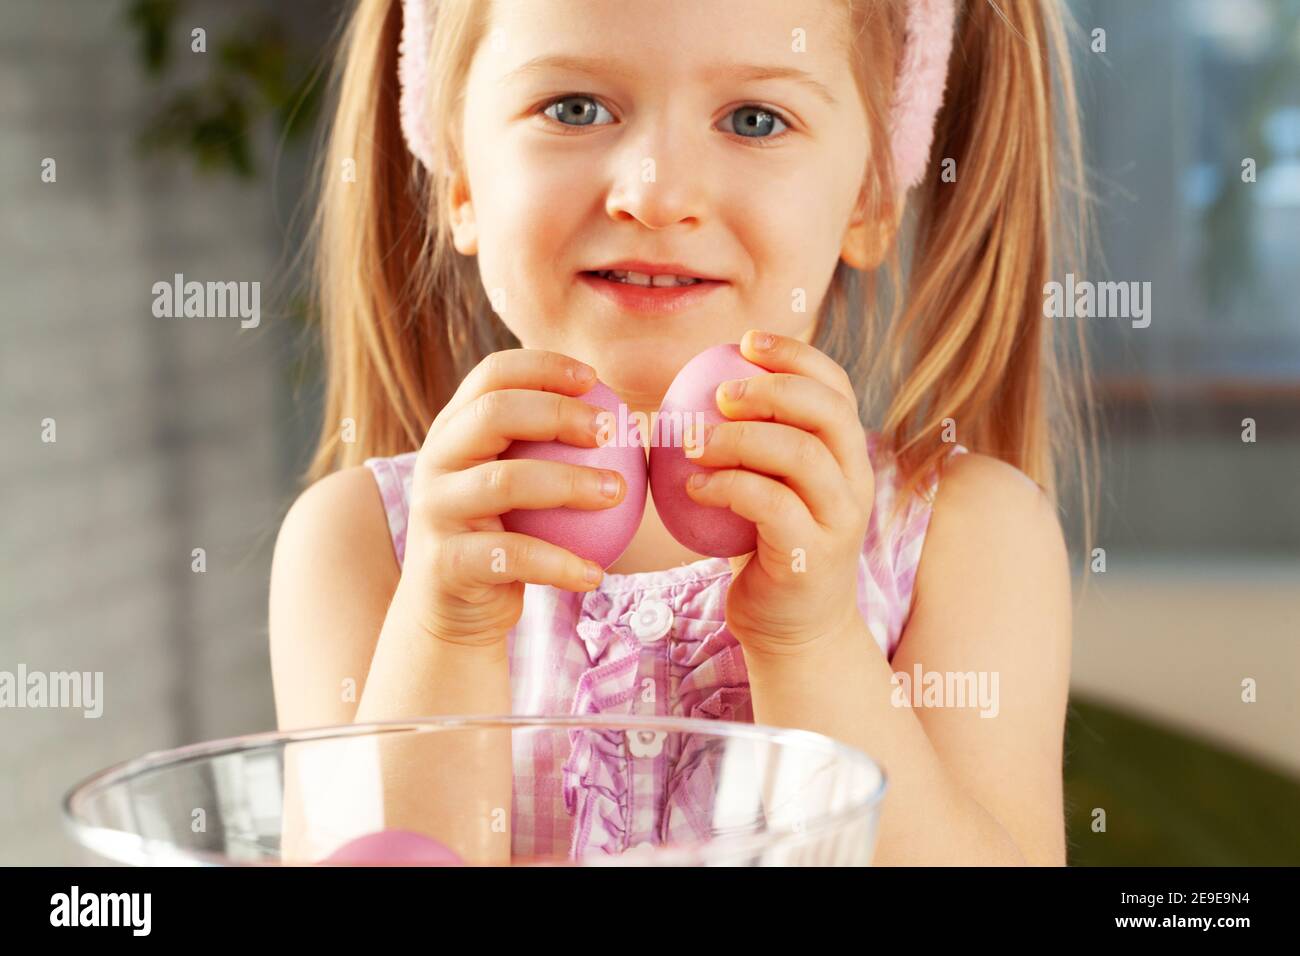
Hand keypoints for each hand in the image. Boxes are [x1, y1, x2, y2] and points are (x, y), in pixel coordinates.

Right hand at [393, 350, 626, 646]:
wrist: (453, 613)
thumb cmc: (505, 537)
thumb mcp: (517, 486)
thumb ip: (550, 450)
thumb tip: (628, 420)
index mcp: (454, 430)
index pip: (491, 375)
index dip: (542, 366)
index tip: (593, 380)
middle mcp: (436, 461)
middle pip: (494, 413)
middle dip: (558, 413)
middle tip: (613, 429)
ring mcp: (435, 510)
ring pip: (506, 481)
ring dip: (572, 483)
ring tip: (619, 492)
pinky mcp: (445, 562)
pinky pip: (513, 557)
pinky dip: (560, 565)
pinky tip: (597, 573)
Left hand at [684, 329, 874, 656]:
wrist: (793, 628)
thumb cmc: (767, 545)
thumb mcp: (769, 484)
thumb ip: (754, 440)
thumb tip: (698, 382)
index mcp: (846, 453)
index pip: (836, 387)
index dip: (796, 355)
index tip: (747, 341)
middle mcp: (854, 481)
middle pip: (828, 413)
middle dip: (772, 390)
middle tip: (720, 393)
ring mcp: (839, 520)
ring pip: (801, 456)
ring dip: (740, 440)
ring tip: (692, 441)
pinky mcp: (812, 555)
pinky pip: (771, 505)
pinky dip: (727, 487)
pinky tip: (694, 487)